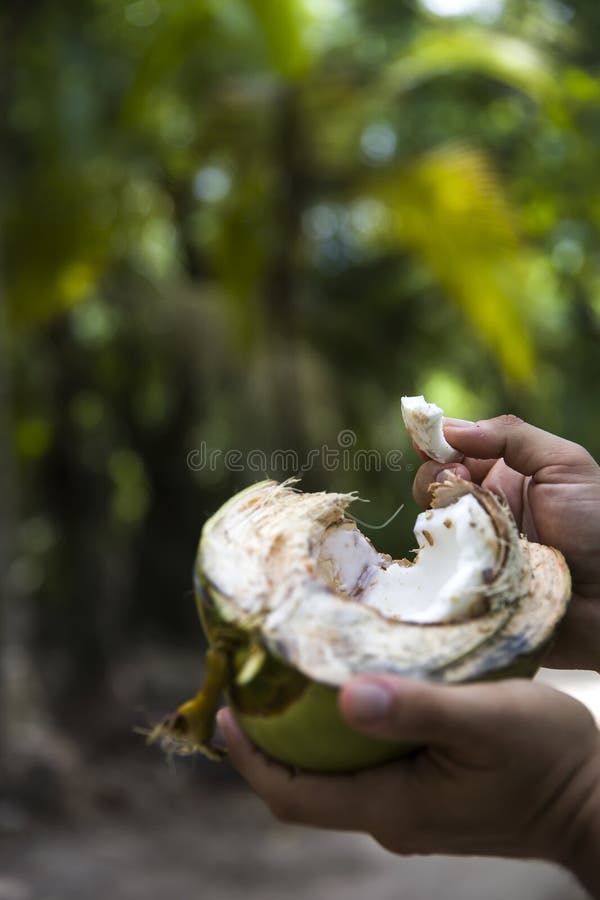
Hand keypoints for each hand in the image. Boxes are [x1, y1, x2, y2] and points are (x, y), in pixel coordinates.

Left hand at [218, 676, 599, 893]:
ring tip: (286, 678)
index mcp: (391, 807)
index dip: (248, 756)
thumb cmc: (548, 759)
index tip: (223, 708)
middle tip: (249, 681)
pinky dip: (338, 737)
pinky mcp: (426, 798)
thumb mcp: (485, 722)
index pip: (292, 793)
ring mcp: (408, 812)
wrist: (596, 803)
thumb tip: (343, 696)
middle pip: (302, 786)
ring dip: (301, 736)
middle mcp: (389, 818)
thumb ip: (417, 710)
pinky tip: (347, 693)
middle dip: (265, 741)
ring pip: (331, 777)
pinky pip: (362, 770)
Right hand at [412, 415, 599, 669]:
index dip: (438, 446)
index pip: (455, 452)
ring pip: (430, 522)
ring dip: (440, 513)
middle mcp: (483, 508)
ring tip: (466, 523)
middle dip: (435, 478)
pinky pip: (435, 564)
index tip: (430, 447)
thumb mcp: (565, 464)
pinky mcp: (466, 581)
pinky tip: (455, 550)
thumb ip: (512, 436)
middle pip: (433, 484)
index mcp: (505, 476)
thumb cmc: (597, 526)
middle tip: (458, 484)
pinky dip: (437, 553)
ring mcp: (471, 546)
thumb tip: (450, 428)